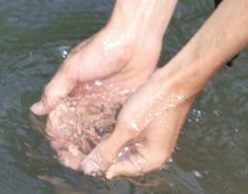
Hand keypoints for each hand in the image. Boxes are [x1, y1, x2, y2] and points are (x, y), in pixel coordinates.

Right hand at [30, 25, 161, 168]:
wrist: (136, 38)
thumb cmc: (103, 47)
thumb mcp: (74, 67)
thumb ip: (55, 89)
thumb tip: (36, 110)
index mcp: (73, 87)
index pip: (60, 115)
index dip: (57, 132)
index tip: (57, 147)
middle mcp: (88, 96)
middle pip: (76, 126)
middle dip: (72, 142)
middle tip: (72, 160)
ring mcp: (105, 101)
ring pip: (93, 128)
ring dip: (89, 143)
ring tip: (88, 161)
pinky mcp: (122, 103)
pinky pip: (113, 124)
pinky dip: (108, 137)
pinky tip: (106, 151)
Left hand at [79, 65, 196, 179]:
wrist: (177, 78)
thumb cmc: (156, 101)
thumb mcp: (128, 127)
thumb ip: (108, 150)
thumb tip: (89, 169)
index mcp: (149, 161)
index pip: (113, 169)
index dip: (92, 163)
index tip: (70, 155)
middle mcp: (150, 154)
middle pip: (116, 159)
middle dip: (94, 153)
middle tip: (70, 146)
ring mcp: (150, 140)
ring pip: (120, 146)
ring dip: (102, 141)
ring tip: (79, 136)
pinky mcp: (148, 127)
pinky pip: (127, 135)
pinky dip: (113, 132)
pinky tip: (96, 125)